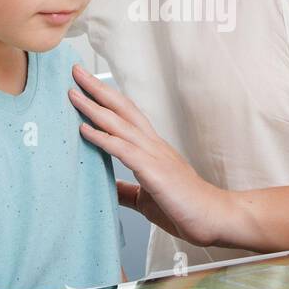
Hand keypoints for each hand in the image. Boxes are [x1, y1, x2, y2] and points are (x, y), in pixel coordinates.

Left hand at [68, 64, 228, 246]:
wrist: (216, 218)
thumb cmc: (186, 207)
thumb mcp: (147, 196)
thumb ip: (126, 190)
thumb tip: (107, 187)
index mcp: (153, 148)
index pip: (126, 115)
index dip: (106, 99)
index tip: (85, 85)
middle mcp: (153, 145)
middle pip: (122, 108)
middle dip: (97, 89)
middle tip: (76, 70)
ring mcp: (154, 156)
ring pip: (120, 123)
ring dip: (94, 107)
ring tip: (72, 92)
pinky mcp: (154, 172)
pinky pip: (123, 150)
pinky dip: (103, 138)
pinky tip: (84, 129)